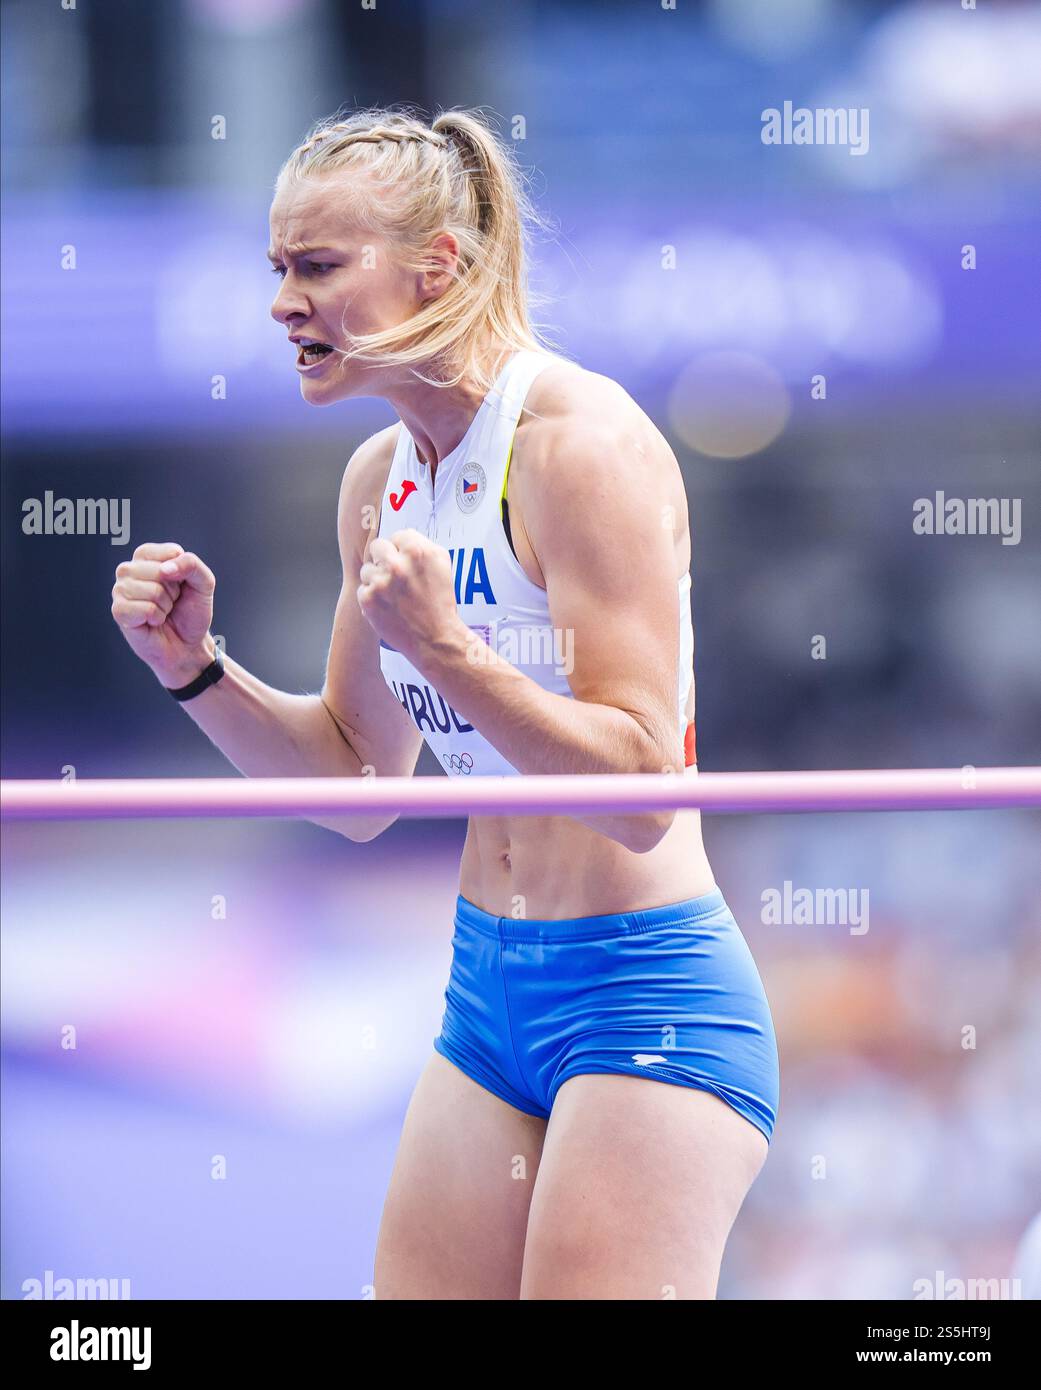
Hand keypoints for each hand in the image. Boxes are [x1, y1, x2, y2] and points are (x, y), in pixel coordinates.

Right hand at [111, 542, 215, 687]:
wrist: (188, 645)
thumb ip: (191, 564)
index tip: (181, 586)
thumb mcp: (204, 583)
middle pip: (161, 572)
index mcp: (147, 556)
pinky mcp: (118, 611)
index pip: (171, 553)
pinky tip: (153, 622)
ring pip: (154, 591)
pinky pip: (146, 609)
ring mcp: (120, 590)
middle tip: (171, 603)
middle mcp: (129, 569)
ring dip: (166, 606)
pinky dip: (157, 618)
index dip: (184, 573)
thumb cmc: (191, 612)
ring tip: (162, 612)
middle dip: (174, 591)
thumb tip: (165, 570)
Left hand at [357, 529, 464, 662]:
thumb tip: (402, 539)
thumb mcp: (442, 564)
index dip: (401, 550)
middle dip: (384, 559)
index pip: (399, 535)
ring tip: (392, 595)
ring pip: (367, 569)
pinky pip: (362, 589)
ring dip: (376, 579)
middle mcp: (398, 564)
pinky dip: (372, 598)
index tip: (405, 563)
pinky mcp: (368, 599)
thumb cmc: (440, 602)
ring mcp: (380, 582)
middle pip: (378, 546)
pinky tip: (387, 606)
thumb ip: (422, 546)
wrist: (435, 638)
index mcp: (418, 551)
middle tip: (394, 575)